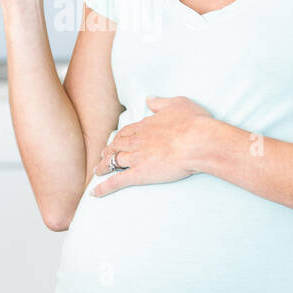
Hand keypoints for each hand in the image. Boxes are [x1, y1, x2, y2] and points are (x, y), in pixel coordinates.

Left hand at [91, 96, 214, 196]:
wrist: (197, 141)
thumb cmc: (193, 123)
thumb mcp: (177, 104)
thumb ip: (160, 102)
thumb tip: (149, 99)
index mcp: (145, 125)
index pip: (127, 131)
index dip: (120, 137)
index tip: (116, 141)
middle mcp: (137, 140)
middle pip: (116, 146)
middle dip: (108, 151)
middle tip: (103, 156)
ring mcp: (136, 157)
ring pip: (113, 162)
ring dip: (103, 166)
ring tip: (98, 171)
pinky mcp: (139, 173)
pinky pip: (117, 181)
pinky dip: (104, 187)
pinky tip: (95, 193)